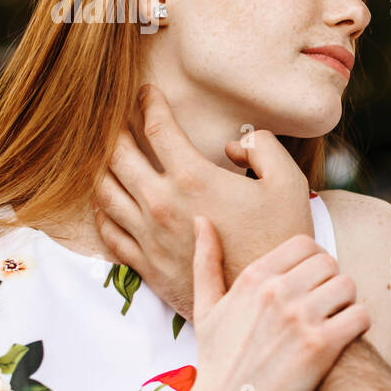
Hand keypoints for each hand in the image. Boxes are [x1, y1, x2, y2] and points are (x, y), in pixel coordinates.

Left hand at [93, 84, 313, 317]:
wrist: (267, 298)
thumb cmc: (282, 238)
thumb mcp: (288, 182)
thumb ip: (262, 146)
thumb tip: (234, 143)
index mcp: (193, 177)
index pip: (157, 126)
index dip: (148, 102)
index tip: (146, 92)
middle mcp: (161, 203)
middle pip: (117, 154)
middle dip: (114, 128)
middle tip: (116, 117)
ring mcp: (148, 235)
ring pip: (104, 191)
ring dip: (101, 166)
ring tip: (107, 154)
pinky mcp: (146, 263)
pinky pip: (108, 231)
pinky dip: (103, 209)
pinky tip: (108, 200)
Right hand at [179, 216, 369, 390]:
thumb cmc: (216, 363)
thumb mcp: (205, 308)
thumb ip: (206, 261)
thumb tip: (202, 220)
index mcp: (253, 278)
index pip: (305, 244)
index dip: (315, 263)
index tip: (311, 285)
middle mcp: (277, 292)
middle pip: (331, 263)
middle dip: (332, 283)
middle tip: (326, 307)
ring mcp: (300, 319)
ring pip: (349, 286)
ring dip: (347, 304)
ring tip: (336, 322)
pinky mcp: (320, 347)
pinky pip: (360, 316)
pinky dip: (359, 326)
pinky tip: (344, 339)